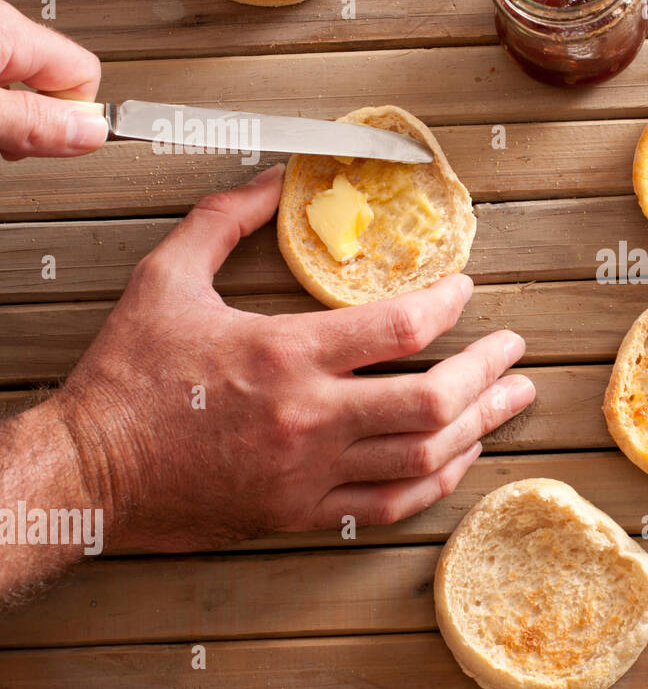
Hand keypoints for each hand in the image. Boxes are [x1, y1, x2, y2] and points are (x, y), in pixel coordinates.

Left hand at [0, 0, 107, 159]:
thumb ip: (34, 120)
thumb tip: (94, 132)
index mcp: (10, 31)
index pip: (86, 75)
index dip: (73, 116)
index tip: (50, 145)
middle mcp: (1, 24)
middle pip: (54, 80)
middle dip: (37, 118)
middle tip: (7, 140)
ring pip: (21, 80)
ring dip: (11, 112)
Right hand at [50, 164, 534, 551]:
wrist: (89, 472)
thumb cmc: (127, 377)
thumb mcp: (165, 278)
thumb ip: (225, 220)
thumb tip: (276, 176)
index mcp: (285, 355)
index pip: (402, 326)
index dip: (451, 303)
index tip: (466, 289)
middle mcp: (310, 418)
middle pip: (434, 400)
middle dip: (490, 372)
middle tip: (517, 350)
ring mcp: (310, 473)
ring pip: (423, 457)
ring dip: (480, 425)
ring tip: (513, 399)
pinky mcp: (302, 511)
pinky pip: (390, 504)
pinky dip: (436, 482)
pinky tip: (459, 454)